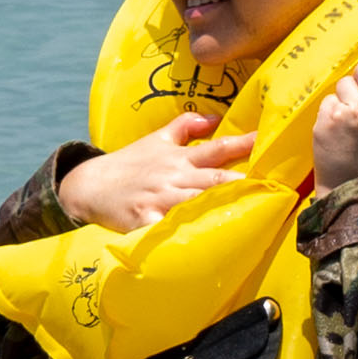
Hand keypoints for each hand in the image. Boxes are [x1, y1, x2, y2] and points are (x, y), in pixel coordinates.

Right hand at [58, 114, 255, 232]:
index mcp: (179, 157)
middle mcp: (174, 176)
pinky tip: (203, 241)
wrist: (88, 186)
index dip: (243, 143)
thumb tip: (214, 117)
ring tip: (249, 210)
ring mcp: (160, 199)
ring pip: (196, 202)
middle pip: (213, 177)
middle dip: (241, 180)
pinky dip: (182, 233)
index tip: (267, 140)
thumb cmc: (129, 165)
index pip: (218, 147)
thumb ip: (186, 126)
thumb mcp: (156, 140)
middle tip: (269, 183)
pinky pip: (168, 228)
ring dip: (220, 206)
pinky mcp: (145, 221)